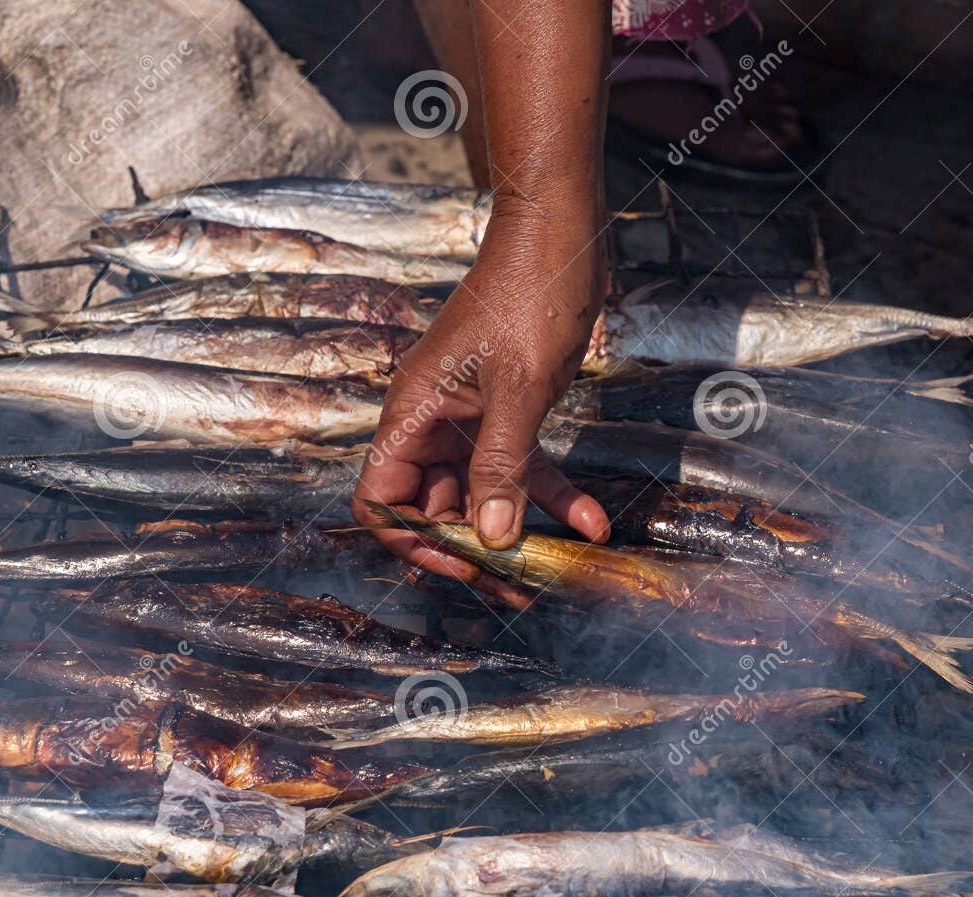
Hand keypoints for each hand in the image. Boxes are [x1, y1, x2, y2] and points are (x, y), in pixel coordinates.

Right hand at [353, 207, 609, 584]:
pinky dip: (552, 497)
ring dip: (517, 532)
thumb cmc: (529, 295)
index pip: (382, 498)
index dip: (413, 539)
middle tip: (516, 587)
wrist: (562, 233)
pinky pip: (522, 468)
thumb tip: (492, 540)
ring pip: (483, 494)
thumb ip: (502, 467)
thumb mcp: (519, 389)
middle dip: (474, 549)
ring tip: (551, 574)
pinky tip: (590, 520)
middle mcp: (434, 422)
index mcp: (413, 413)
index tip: (463, 561)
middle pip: (434, 507)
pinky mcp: (509, 412)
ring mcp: (471, 419)